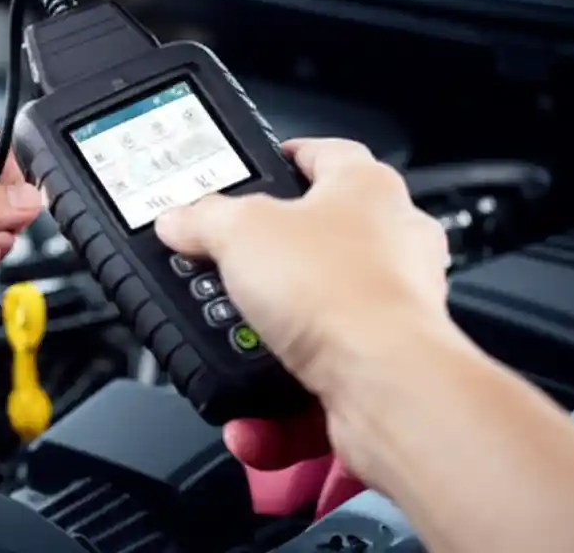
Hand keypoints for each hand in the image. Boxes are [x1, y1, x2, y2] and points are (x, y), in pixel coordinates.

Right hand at [155, 138, 454, 512]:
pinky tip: (251, 420)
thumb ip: (203, 219)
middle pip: (318, 243)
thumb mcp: (240, 231)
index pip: (328, 154)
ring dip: (265, 344)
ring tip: (231, 349)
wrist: (383, 384)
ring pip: (315, 321)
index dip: (289, 156)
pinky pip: (317, 387)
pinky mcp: (383, 369)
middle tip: (225, 270)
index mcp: (368, 190)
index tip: (262, 166)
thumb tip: (180, 220)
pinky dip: (278, 410)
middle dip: (266, 266)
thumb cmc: (340, 291)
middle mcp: (392, 246)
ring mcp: (392, 311)